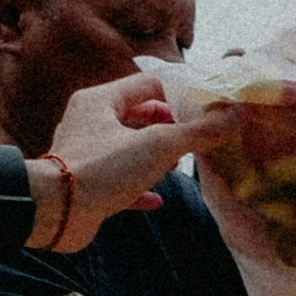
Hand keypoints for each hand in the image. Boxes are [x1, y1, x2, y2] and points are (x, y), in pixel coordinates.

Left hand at [36, 71, 222, 250]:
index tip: (205, 109)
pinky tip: (158, 198)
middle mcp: (89, 120)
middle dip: (169, 126)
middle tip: (195, 138)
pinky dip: (141, 186)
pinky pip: (120, 179)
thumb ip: (201, 131)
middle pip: (138, 114)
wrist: (56, 211)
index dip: (179, 93)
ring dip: (156, 156)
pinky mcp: (86, 183)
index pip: (148, 84)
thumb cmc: (103, 168)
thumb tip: (239, 113)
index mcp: (100, 100)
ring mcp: (86, 152)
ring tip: (181, 166)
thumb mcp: (160, 145)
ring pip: (129, 147)